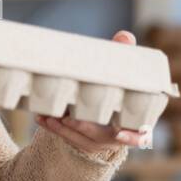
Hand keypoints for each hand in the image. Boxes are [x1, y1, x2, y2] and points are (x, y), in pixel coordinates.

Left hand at [36, 30, 152, 151]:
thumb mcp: (121, 75)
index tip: (120, 134)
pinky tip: (41, 117)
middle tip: (67, 117)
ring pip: (79, 139)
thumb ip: (123, 57)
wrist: (103, 113)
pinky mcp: (80, 143)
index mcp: (135, 122)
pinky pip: (65, 138)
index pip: (139, 135)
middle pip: (100, 136)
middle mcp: (116, 136)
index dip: (132, 136)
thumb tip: (124, 37)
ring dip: (61, 128)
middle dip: (83, 127)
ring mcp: (97, 142)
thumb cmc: (116, 90)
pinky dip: (52, 128)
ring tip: (48, 116)